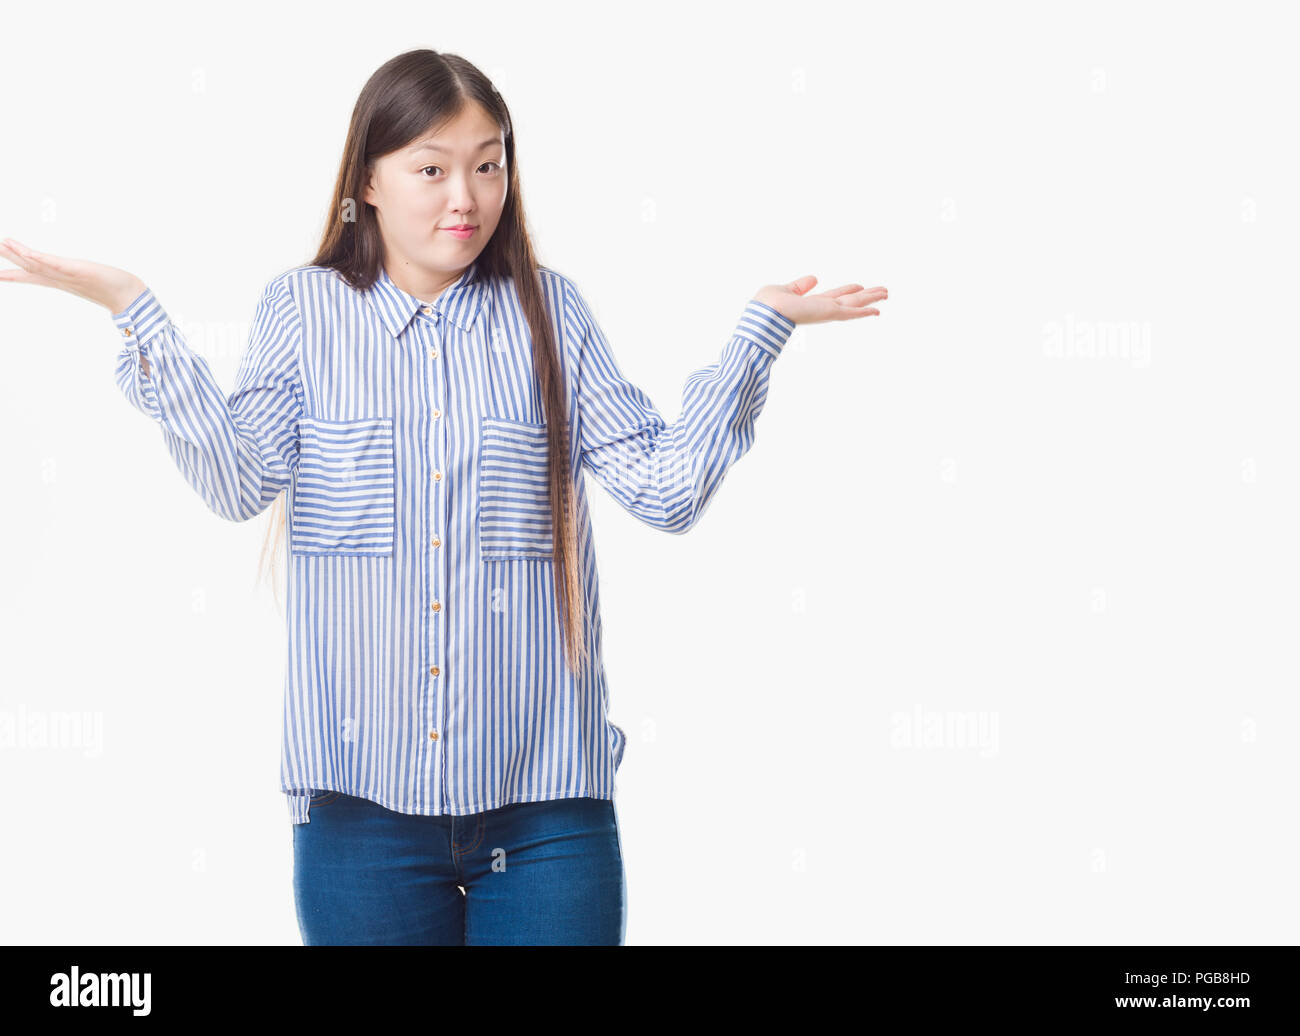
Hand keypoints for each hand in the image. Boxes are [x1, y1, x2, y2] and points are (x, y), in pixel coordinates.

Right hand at [0, 237, 145, 313]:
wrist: (129, 296)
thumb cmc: (112, 289)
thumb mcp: (90, 282)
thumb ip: (80, 280)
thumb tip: (77, 277)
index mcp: (61, 280)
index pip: (32, 276)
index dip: (14, 275)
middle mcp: (60, 278)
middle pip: (29, 267)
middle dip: (10, 259)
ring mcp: (66, 275)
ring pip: (36, 263)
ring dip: (17, 253)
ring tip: (2, 244)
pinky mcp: (75, 270)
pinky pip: (52, 262)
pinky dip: (36, 257)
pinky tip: (23, 250)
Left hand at [753, 275, 886, 324]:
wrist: (766, 313)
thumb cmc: (767, 306)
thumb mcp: (785, 290)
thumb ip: (800, 286)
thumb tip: (814, 279)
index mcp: (811, 304)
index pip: (834, 296)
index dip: (847, 291)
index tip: (859, 286)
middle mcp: (822, 309)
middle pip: (850, 300)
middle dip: (865, 296)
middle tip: (882, 291)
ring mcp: (827, 312)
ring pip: (855, 304)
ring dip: (871, 298)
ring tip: (886, 293)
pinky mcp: (829, 313)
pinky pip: (851, 313)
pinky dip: (865, 312)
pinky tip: (878, 310)